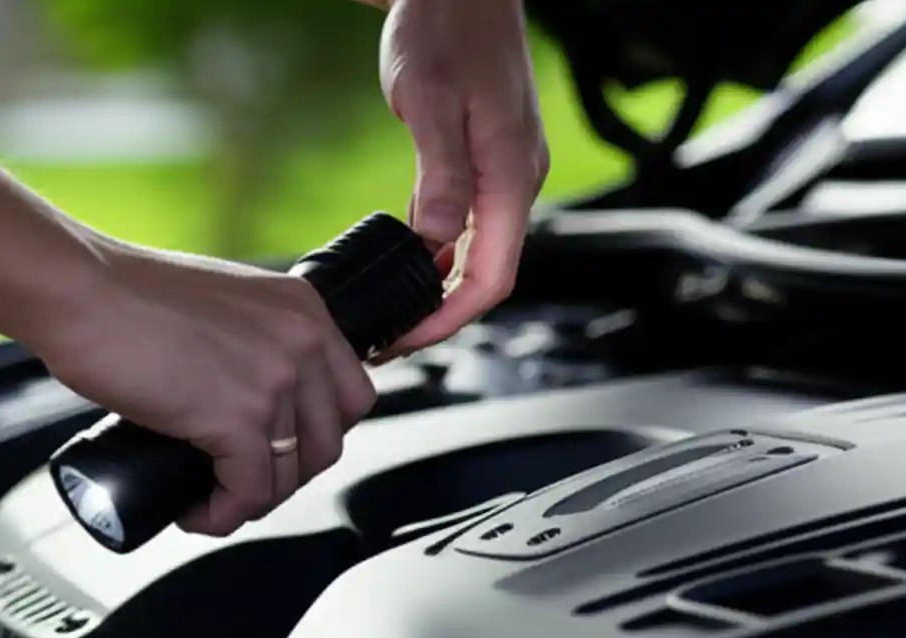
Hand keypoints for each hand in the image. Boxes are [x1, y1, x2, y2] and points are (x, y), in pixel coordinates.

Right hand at [34, 238, 376, 535]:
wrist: (81, 290)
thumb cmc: (128, 294)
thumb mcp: (225, 304)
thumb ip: (255, 337)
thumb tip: (252, 392)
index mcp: (305, 309)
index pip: (352, 395)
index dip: (317, 434)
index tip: (281, 447)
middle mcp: (303, 341)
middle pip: (329, 443)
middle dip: (287, 473)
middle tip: (242, 477)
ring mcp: (274, 380)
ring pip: (290, 475)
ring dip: (251, 498)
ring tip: (210, 495)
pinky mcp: (237, 419)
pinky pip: (250, 494)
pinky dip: (221, 514)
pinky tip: (192, 510)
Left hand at [376, 0, 548, 357]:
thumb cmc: (448, 28)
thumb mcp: (432, 102)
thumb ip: (440, 175)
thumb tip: (435, 240)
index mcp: (511, 175)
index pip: (493, 276)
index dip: (451, 317)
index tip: (409, 337)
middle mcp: (514, 180)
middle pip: (487, 274)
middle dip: (441, 313)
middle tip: (391, 336)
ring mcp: (500, 172)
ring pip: (475, 252)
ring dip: (437, 286)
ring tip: (393, 310)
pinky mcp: (481, 161)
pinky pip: (464, 224)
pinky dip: (437, 251)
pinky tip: (406, 260)